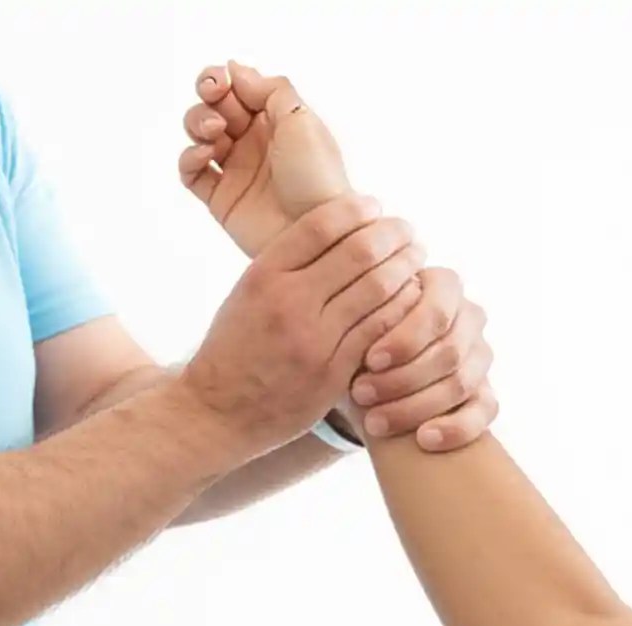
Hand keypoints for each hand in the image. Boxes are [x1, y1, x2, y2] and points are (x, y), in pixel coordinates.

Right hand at [179, 61, 351, 255]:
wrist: (315, 232)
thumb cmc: (317, 178)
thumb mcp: (302, 121)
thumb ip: (270, 90)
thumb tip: (237, 70)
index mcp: (275, 119)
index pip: (238, 87)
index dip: (223, 79)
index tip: (222, 82)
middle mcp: (253, 141)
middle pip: (214, 105)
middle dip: (209, 98)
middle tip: (218, 108)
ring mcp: (235, 169)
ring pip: (198, 134)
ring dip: (198, 123)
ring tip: (215, 134)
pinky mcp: (219, 197)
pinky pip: (191, 172)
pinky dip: (190, 158)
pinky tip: (205, 156)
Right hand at [179, 195, 424, 452]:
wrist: (216, 412)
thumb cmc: (234, 348)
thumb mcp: (246, 294)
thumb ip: (287, 264)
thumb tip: (340, 228)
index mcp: (263, 275)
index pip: (322, 224)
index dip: (358, 209)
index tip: (375, 207)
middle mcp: (288, 302)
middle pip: (360, 251)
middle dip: (393, 235)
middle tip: (408, 231)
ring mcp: (313, 339)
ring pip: (379, 288)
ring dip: (406, 268)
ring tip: (415, 259)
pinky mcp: (333, 372)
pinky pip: (382, 329)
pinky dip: (403, 308)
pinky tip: (410, 298)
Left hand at [349, 268, 498, 450]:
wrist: (365, 373)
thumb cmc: (357, 337)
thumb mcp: (356, 322)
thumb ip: (364, 316)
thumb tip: (356, 321)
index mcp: (443, 285)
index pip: (437, 310)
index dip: (405, 338)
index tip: (369, 361)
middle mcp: (469, 316)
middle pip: (449, 351)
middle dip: (401, 378)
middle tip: (360, 394)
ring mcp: (480, 356)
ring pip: (460, 383)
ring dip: (414, 406)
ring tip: (373, 422)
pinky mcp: (485, 394)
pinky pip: (483, 413)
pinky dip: (454, 428)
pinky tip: (424, 440)